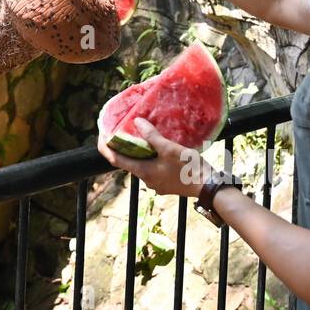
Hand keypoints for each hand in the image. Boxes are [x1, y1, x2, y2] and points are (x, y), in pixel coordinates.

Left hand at [96, 118, 214, 197]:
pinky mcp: (166, 183)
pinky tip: (157, 147)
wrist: (208, 187)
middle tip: (121, 131)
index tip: (101, 136)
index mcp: (143, 172)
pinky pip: (152, 168)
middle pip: (128, 162)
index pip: (116, 160)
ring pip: (142, 165)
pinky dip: (150, 157)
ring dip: (139, 152)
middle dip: (124, 147)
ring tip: (140, 135)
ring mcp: (156, 183)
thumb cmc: (188, 168)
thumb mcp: (169, 148)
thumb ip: (152, 136)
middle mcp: (146, 180)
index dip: (105, 148)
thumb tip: (137, 122)